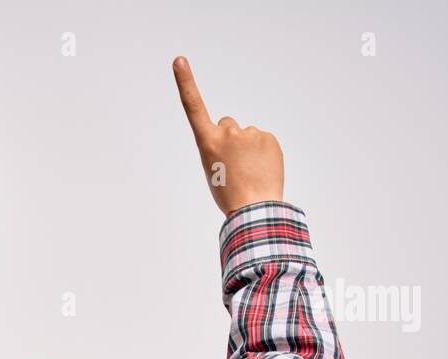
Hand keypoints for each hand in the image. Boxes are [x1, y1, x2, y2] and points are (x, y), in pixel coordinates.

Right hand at [173, 56, 283, 215]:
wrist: (254, 208)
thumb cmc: (229, 194)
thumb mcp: (213, 169)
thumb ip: (219, 147)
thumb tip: (238, 141)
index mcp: (208, 143)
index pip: (193, 107)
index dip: (185, 82)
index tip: (179, 60)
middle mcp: (227, 133)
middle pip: (228, 124)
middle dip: (231, 138)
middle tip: (234, 163)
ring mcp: (250, 133)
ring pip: (247, 135)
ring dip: (248, 149)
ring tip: (250, 171)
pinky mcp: (268, 138)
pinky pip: (264, 141)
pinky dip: (263, 153)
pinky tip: (262, 170)